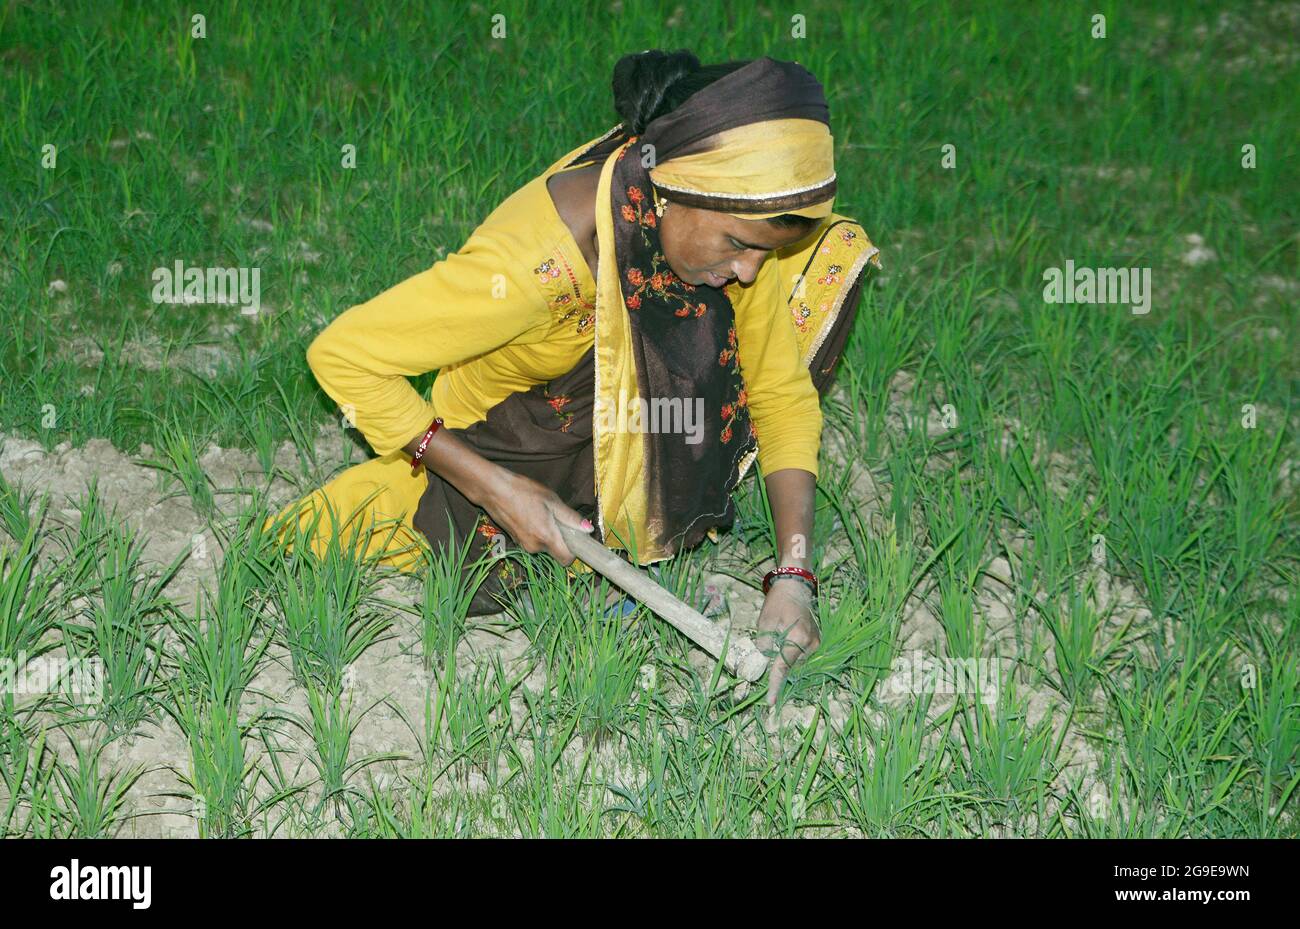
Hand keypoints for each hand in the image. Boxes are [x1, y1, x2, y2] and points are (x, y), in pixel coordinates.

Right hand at [480, 467, 591, 563]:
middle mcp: (534, 546)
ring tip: (540, 512)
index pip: (566, 560)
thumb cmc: (524, 492)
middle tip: (555, 516)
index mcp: (546, 537)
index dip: (573, 552)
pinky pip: (532, 540)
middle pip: (554, 551)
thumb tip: (588, 529)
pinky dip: (535, 531)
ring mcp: (523, 545)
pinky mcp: (515, 540)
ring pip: (543, 545)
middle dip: (559, 538)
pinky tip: (530, 514)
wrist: (493, 489)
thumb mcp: (552, 500)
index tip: (575, 539)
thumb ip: (570, 518)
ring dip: (546, 533)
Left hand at [753, 578, 819, 707]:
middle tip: (765, 660)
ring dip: (784, 662)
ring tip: (776, 641)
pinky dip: (791, 656)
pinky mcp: (816, 641)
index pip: (783, 668)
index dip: (775, 686)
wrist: (795, 587)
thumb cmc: (777, 603)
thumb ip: (764, 645)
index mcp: (797, 638)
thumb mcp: (765, 623)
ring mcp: (816, 643)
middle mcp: (810, 644)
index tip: (770, 702)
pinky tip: (784, 644)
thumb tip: (763, 664)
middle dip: (777, 670)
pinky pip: (802, 656)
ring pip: (796, 663)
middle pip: (791, 667)